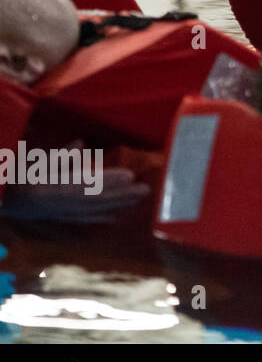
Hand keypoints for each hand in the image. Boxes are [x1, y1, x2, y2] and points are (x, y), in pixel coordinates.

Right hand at [0, 167, 148, 222]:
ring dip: (118, 204)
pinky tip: (115, 216)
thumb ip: (58, 156)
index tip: (129, 175)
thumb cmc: (16, 178)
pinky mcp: (58, 218)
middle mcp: (59, 203)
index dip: (109, 180)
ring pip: (93, 209)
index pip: (87, 184)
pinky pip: (82, 219)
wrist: (1, 202)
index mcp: (53, 187)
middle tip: (146, 188)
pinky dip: (100, 217)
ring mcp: (59, 213)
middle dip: (122, 194)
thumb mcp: (34, 163)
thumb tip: (80, 142)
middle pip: (96, 199)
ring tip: (138, 198)